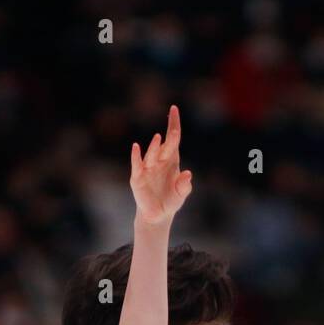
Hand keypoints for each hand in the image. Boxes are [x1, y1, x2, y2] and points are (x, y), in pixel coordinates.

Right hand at [130, 104, 191, 225]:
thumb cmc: (171, 200)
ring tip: (158, 138)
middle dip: (169, 136)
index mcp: (171, 160)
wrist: (158, 215)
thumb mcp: (181, 193)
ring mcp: (147, 168)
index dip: (174, 124)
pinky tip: (136, 148)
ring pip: (152, 154)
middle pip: (165, 145)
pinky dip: (136, 156)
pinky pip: (137, 165)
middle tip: (174, 127)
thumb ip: (185, 185)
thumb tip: (187, 174)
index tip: (174, 109)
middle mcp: (159, 161)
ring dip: (155, 147)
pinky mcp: (138, 177)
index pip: (173, 138)